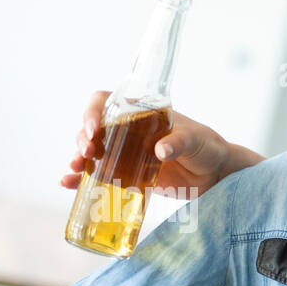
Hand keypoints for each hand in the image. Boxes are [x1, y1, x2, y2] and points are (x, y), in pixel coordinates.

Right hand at [61, 89, 235, 196]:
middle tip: (85, 153)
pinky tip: (70, 184)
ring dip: (78, 159)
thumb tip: (160, 151)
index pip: (105, 102)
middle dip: (82, 138)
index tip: (93, 128)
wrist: (216, 174)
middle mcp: (127, 130)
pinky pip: (100, 174)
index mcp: (139, 112)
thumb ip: (179, 142)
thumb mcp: (195, 140)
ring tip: (74, 170)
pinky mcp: (128, 174)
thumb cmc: (207, 147)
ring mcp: (125, 153)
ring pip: (92, 151)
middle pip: (92, 128)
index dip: (92, 111)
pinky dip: (83, 178)